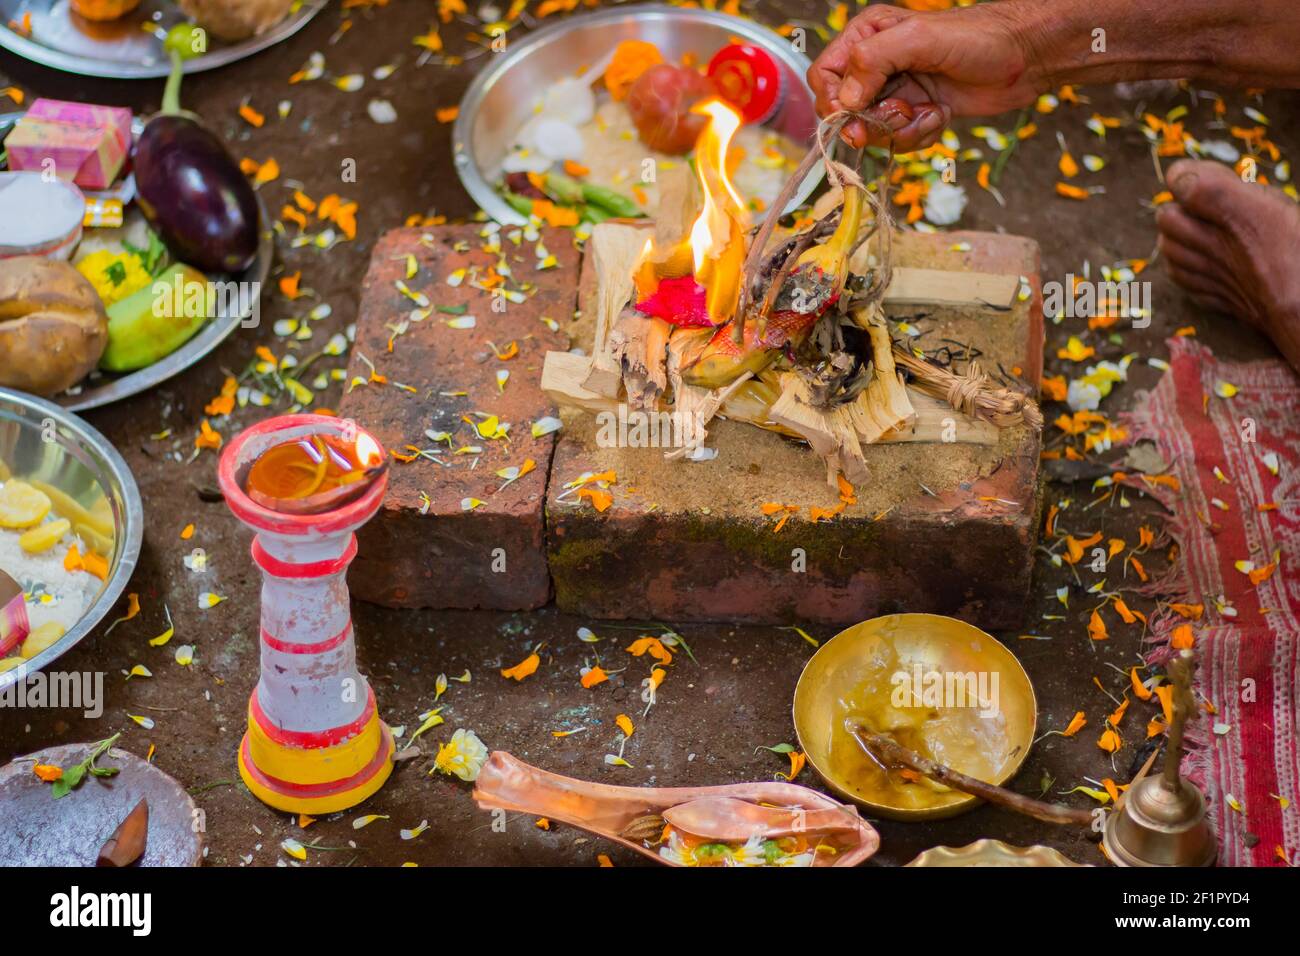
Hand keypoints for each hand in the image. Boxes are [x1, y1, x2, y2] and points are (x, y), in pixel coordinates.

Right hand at [809, 3, 1040, 149]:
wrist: (1024, 58)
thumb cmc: (978, 37)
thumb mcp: (919, 39)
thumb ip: (874, 61)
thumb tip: (847, 101)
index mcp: (867, 37)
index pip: (824, 75)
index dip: (835, 99)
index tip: (857, 112)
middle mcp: (876, 64)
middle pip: (845, 110)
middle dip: (872, 121)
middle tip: (902, 114)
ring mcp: (895, 91)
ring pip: (870, 132)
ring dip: (899, 131)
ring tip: (929, 111)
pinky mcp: (914, 113)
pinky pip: (897, 141)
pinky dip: (918, 135)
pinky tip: (940, 115)